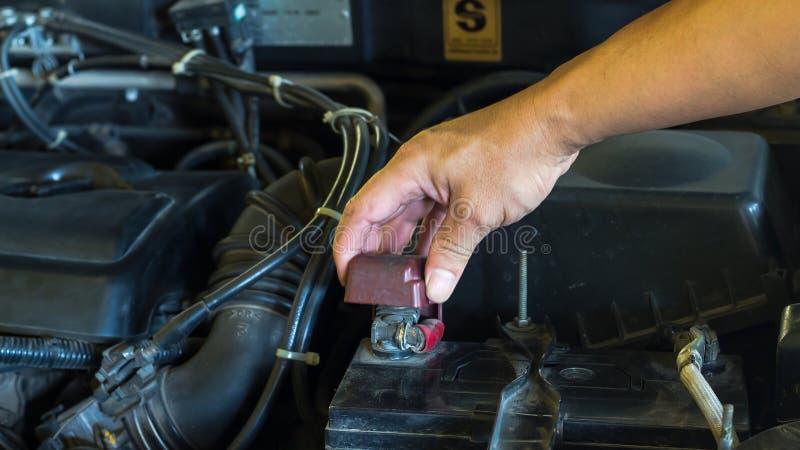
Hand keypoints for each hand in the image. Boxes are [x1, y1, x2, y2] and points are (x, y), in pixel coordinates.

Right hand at [333, 84, 584, 302]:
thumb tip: (434, 283)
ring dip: (405, 246)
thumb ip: (452, 252)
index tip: (349, 273)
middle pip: (384, 214)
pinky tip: (430, 258)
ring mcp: (441, 173)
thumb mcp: (478, 211)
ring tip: (401, 277)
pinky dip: (431, 236)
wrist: (553, 126)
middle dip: (377, 251)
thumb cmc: (517, 148)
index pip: (363, 210)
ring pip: (411, 215)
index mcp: (411, 167)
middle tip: (375, 282)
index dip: (350, 244)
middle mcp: (420, 168)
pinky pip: (435, 213)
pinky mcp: (461, 180)